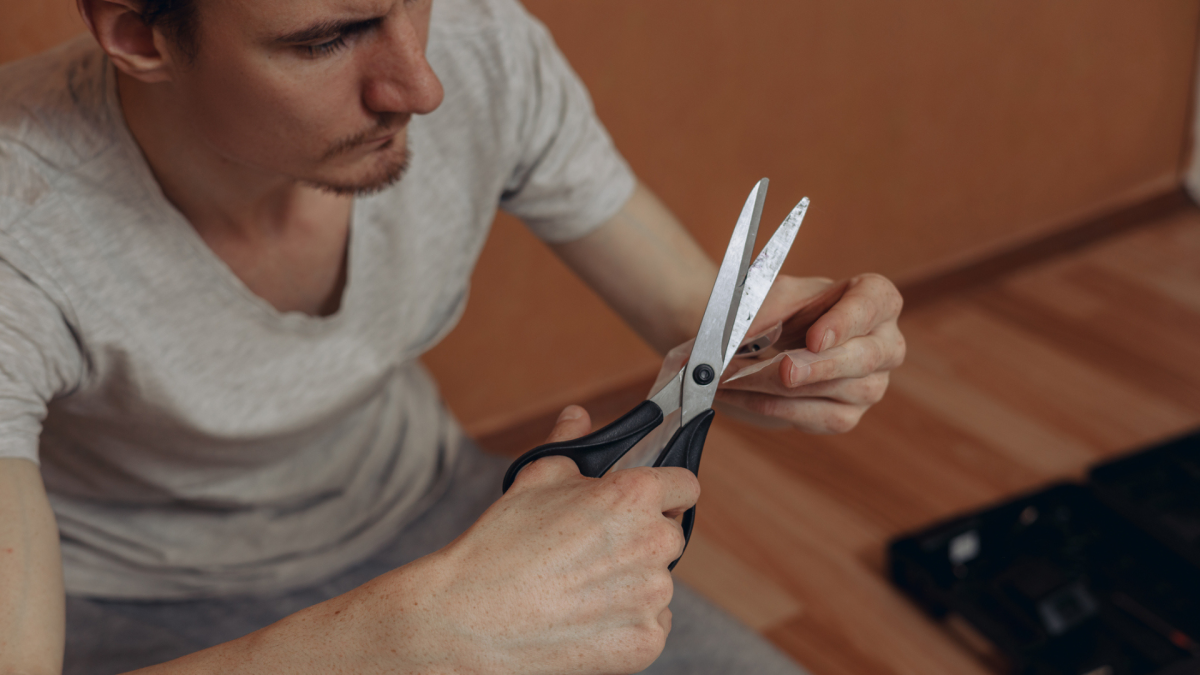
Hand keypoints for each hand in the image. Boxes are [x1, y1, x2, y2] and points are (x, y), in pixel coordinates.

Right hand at [382, 406, 699, 674]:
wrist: (470, 617)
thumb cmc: (500, 544)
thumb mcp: (536, 478)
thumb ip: (570, 443)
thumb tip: (578, 417)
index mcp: (635, 497)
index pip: (685, 486)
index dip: (664, 491)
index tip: (647, 502)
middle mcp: (654, 544)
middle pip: (668, 535)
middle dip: (640, 537)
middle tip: (594, 548)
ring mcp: (653, 597)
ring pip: (656, 582)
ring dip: (631, 581)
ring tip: (579, 586)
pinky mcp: (646, 641)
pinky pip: (650, 624)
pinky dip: (625, 622)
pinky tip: (585, 615)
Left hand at [710, 273, 904, 432]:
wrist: (781, 344)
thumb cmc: (790, 311)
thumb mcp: (774, 296)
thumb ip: (762, 310)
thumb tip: (735, 337)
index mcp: (876, 299)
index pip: (873, 304)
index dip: (845, 323)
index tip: (816, 338)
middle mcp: (885, 344)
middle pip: (863, 358)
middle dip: (818, 366)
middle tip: (784, 371)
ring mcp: (872, 385)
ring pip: (831, 391)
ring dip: (774, 386)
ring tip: (730, 376)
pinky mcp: (847, 417)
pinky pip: (811, 417)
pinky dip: (769, 405)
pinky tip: (739, 394)